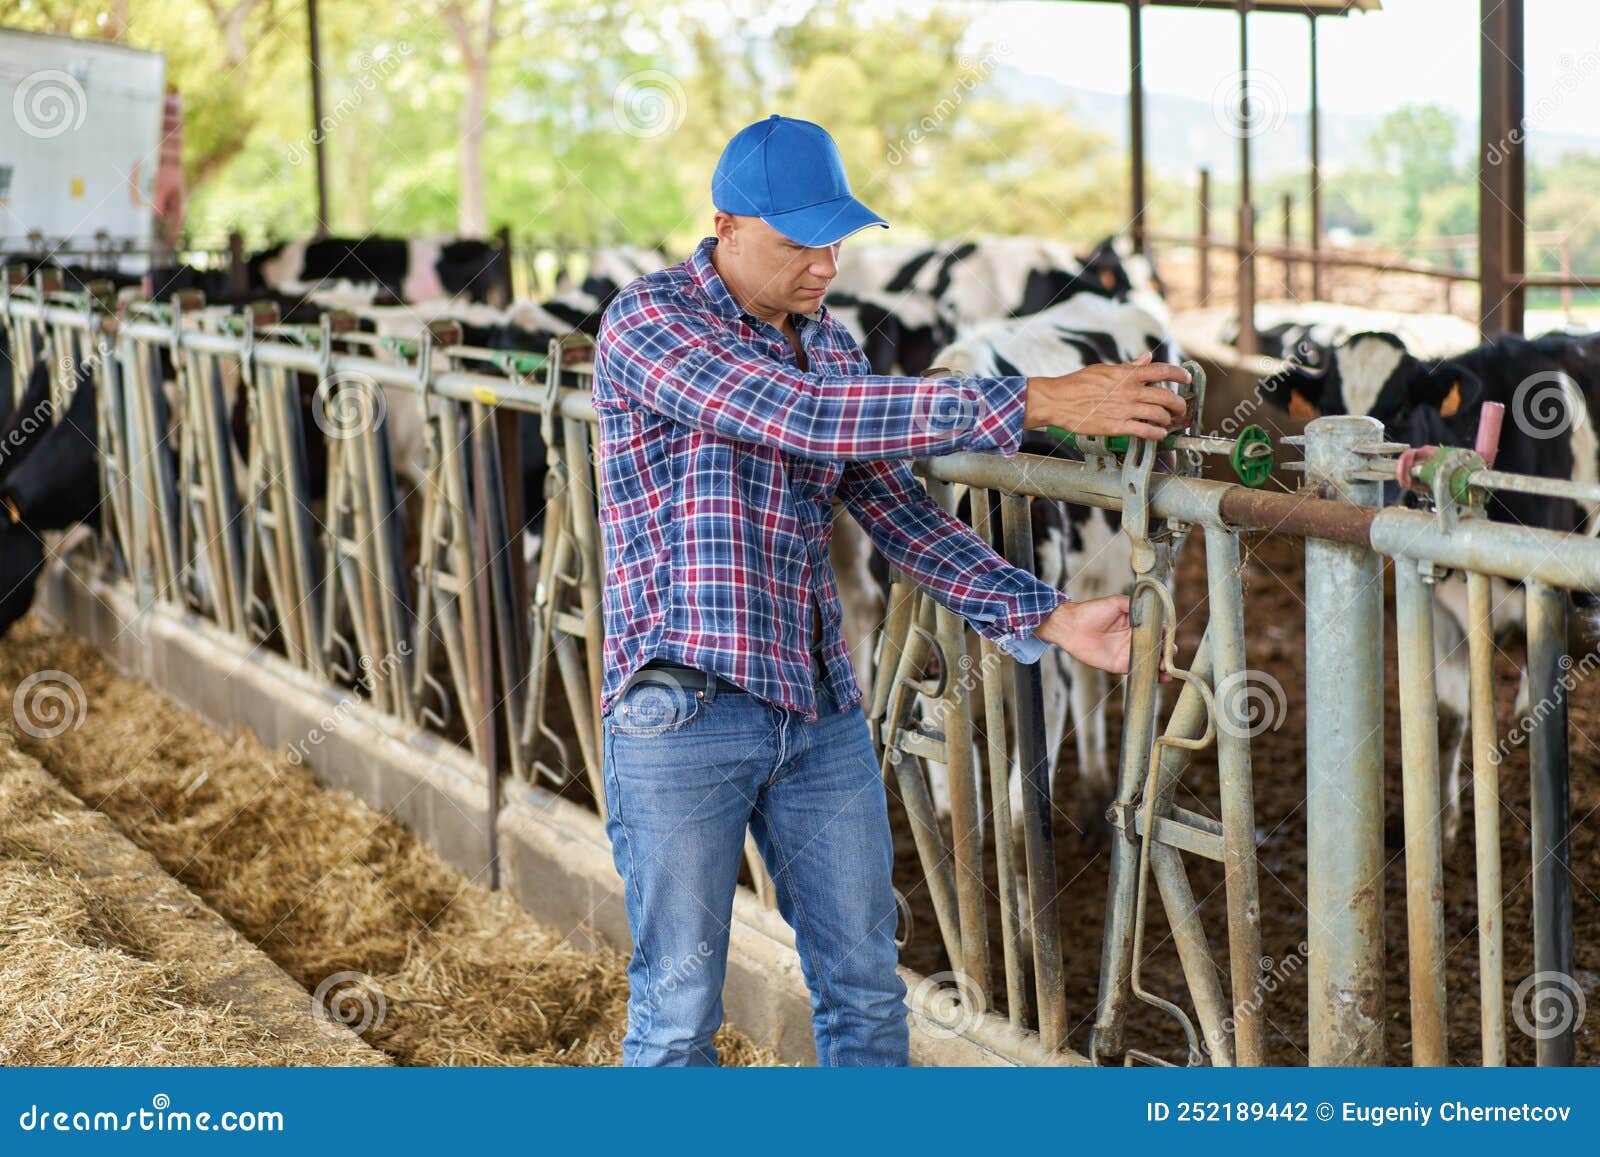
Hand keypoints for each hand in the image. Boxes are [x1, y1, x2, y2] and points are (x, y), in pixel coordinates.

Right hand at [1022, 352, 1189, 440]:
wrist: (1057, 401)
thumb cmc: (1077, 384)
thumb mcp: (1104, 370)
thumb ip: (1128, 366)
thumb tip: (1146, 358)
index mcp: (1127, 374)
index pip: (1161, 370)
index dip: (1179, 374)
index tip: (1186, 379)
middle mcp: (1130, 391)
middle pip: (1166, 396)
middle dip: (1179, 404)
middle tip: (1181, 408)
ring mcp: (1124, 409)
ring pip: (1159, 414)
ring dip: (1169, 420)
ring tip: (1169, 422)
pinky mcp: (1117, 426)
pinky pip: (1145, 431)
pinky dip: (1157, 434)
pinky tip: (1159, 434)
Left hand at [1033, 596, 1169, 678]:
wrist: (1072, 627)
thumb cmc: (1092, 611)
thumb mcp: (1115, 602)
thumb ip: (1133, 605)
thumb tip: (1150, 609)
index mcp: (1137, 624)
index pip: (1158, 630)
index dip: (1166, 635)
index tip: (1167, 638)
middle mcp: (1136, 639)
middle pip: (1159, 647)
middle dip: (1167, 652)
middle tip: (1167, 655)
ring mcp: (1130, 653)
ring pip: (1153, 661)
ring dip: (1163, 666)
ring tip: (1166, 668)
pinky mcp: (1121, 665)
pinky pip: (1140, 671)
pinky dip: (1152, 676)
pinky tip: (1161, 678)